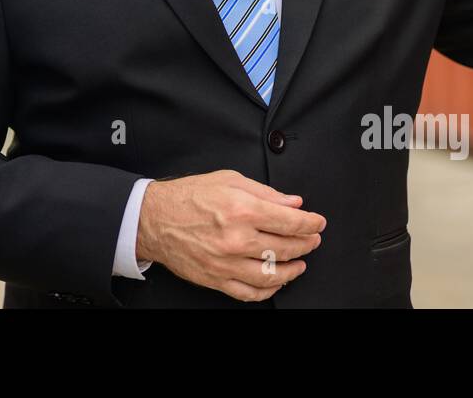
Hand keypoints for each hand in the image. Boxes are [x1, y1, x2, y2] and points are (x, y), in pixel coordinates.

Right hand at [135, 169, 325, 301]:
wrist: (154, 218)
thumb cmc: (189, 196)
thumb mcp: (229, 180)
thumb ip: (265, 192)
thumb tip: (293, 202)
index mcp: (241, 209)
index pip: (289, 221)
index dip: (310, 223)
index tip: (318, 223)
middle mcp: (236, 238)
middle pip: (286, 247)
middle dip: (306, 244)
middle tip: (313, 239)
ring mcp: (226, 262)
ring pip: (272, 274)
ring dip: (293, 269)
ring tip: (300, 263)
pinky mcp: (216, 279)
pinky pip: (250, 293)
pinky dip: (268, 290)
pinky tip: (276, 282)